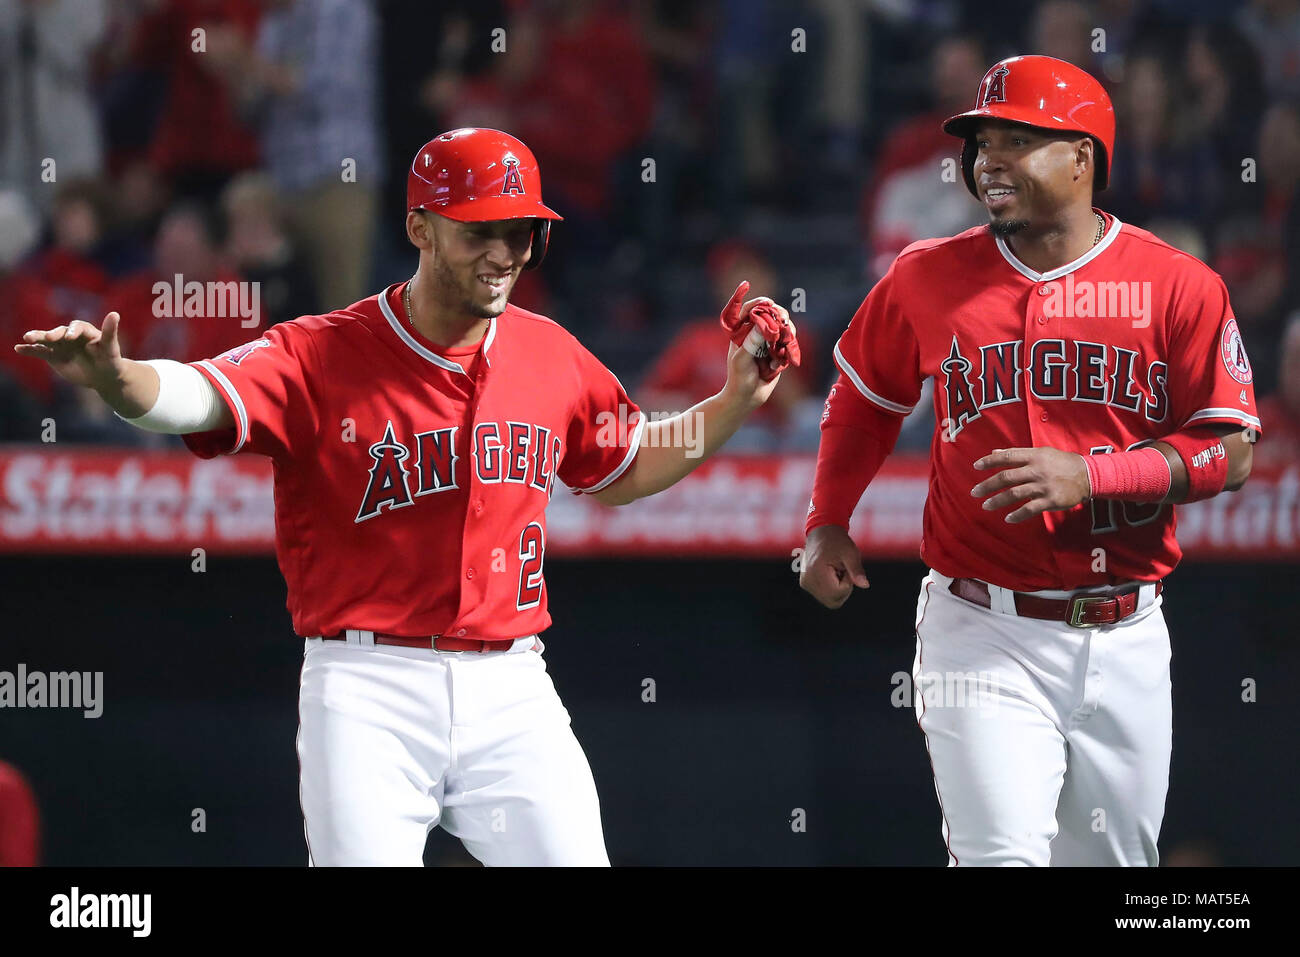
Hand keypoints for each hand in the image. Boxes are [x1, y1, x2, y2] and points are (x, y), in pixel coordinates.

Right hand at [14, 312, 125, 391]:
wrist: (104, 376)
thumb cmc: (111, 360)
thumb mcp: (111, 348)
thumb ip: (110, 332)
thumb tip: (115, 314)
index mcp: (86, 331)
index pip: (77, 327)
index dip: (73, 331)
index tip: (70, 337)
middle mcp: (70, 336)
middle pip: (59, 331)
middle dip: (53, 334)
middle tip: (48, 337)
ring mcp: (61, 345)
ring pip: (46, 340)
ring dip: (37, 337)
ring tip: (27, 338)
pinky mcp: (53, 356)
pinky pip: (40, 351)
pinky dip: (29, 349)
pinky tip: (18, 348)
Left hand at [718, 281, 792, 407]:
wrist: (748, 398)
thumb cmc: (739, 378)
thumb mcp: (742, 360)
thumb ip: (752, 342)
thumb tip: (763, 323)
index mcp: (742, 330)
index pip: (750, 308)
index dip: (756, 300)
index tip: (758, 293)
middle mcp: (756, 332)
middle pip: (772, 312)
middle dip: (779, 316)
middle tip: (782, 322)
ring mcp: (768, 340)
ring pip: (784, 326)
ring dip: (786, 334)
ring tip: (780, 349)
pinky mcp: (779, 350)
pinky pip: (790, 342)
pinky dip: (788, 350)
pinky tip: (777, 365)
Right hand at [799, 524, 869, 608]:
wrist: (822, 532)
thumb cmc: (838, 541)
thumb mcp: (851, 553)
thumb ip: (857, 570)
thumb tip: (865, 585)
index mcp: (816, 572)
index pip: (839, 592)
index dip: (848, 581)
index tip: (844, 566)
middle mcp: (807, 581)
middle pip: (834, 601)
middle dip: (843, 589)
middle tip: (842, 570)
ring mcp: (805, 584)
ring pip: (830, 600)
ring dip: (837, 589)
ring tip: (835, 570)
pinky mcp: (805, 584)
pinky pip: (824, 596)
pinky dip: (831, 588)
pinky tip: (830, 573)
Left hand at [971, 446, 1090, 522]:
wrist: (1088, 475)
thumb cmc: (1061, 463)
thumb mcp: (1041, 452)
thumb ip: (1017, 453)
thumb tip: (995, 451)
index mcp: (1033, 456)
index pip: (1007, 457)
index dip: (990, 461)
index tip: (976, 466)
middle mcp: (1036, 470)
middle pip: (1006, 477)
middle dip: (988, 485)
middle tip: (974, 492)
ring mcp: (1043, 486)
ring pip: (1015, 494)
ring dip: (998, 501)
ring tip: (986, 506)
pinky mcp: (1051, 500)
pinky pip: (1030, 509)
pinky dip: (1018, 515)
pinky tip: (1008, 518)